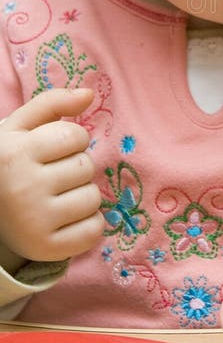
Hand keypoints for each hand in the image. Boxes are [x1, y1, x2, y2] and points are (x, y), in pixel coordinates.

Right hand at [0, 88, 104, 262]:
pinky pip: (94, 231)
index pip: (76, 136)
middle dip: (75, 167)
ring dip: (82, 195)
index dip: (70, 141)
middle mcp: (23, 188)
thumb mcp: (19, 128)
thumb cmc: (7, 163)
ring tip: (56, 198)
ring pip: (93, 198)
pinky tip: (64, 220)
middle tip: (51, 177)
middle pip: (86, 167)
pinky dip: (87, 225)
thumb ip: (52, 103)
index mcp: (16, 154)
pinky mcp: (45, 249)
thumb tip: (89, 93)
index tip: (51, 151)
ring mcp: (34, 222)